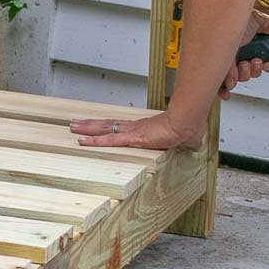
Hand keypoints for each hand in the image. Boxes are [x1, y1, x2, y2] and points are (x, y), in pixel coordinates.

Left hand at [69, 111, 203, 149]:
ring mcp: (132, 132)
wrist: (189, 121)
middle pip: (107, 125)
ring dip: (87, 129)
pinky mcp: (133, 138)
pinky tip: (83, 141)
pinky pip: (109, 140)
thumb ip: (188, 144)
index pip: (121, 127)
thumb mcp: (188, 140)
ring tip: (72, 127)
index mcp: (144, 128)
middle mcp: (134, 128)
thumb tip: (196, 146)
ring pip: (104, 129)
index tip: (98, 126)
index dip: (109, 127)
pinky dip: (95, 141)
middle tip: (75, 123)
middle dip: (90, 125)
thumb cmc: (189, 127)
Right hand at [220, 13, 268, 98]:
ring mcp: (249, 52)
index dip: (222, 86)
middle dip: (243, 75)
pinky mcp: (264, 51)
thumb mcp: (227, 47)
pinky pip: (266, 67)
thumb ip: (225, 68)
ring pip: (252, 73)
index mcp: (221, 51)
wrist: (261, 12)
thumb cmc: (239, 19)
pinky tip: (265, 61)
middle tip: (243, 66)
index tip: (225, 94)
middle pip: (237, 77)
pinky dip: (266, 66)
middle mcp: (234, 53)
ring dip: (254, 70)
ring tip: (255, 60)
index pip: (219, 74)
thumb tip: (228, 83)